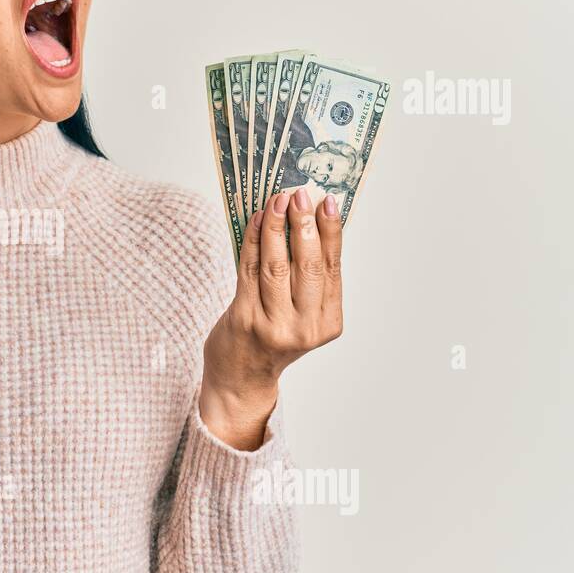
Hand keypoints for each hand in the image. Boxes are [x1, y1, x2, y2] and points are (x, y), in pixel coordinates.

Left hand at [200, 188, 343, 449]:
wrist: (240, 378)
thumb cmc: (272, 337)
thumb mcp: (301, 314)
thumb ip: (308, 278)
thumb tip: (310, 222)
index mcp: (327, 324)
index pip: (332, 269)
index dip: (331, 232)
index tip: (328, 202)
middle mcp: (304, 328)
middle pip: (308, 266)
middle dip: (304, 225)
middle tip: (300, 195)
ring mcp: (273, 325)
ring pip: (277, 265)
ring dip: (277, 228)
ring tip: (278, 200)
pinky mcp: (244, 319)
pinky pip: (249, 271)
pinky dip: (254, 242)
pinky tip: (258, 221)